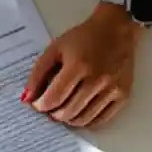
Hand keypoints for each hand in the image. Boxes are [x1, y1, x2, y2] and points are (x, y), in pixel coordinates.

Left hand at [23, 5, 141, 127]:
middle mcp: (97, 79)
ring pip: (84, 119)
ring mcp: (112, 89)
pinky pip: (102, 119)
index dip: (41, 105)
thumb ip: (38, 73)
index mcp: (78, 65)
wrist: (116, 29)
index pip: (54, 98)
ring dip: (69, 119)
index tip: (38, 104)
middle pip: (68, 112)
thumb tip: (27, 98)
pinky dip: (87, 121)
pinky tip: (80, 113)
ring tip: (64, 111)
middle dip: (54, 114)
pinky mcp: (124, 94)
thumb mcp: (56, 48)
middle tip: (50, 109)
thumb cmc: (83, 38)